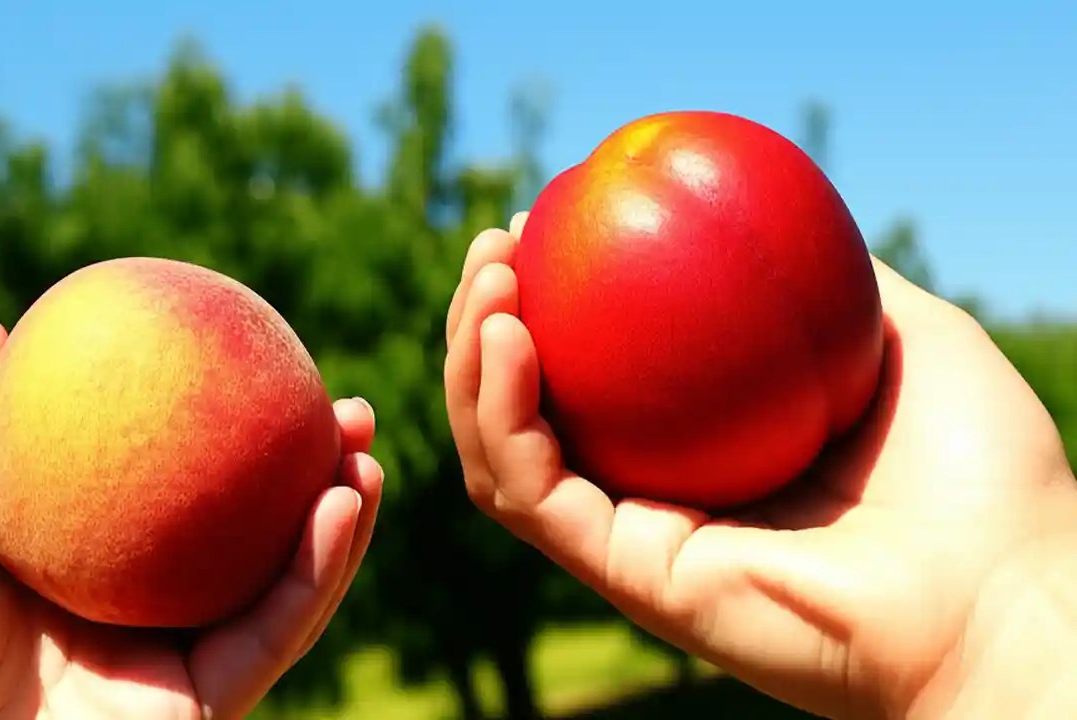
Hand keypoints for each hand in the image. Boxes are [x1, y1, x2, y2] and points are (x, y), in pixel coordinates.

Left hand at [0, 316, 383, 719]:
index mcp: (46, 577)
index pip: (146, 497)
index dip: (202, 440)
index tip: (244, 372)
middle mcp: (110, 624)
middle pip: (228, 541)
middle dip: (293, 478)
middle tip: (339, 410)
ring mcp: (152, 675)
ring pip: (269, 592)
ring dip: (332, 522)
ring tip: (364, 448)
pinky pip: (268, 638)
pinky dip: (317, 573)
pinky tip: (344, 502)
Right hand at [445, 213, 1076, 718]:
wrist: (1004, 590)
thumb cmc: (983, 472)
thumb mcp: (906, 333)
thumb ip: (836, 277)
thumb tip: (769, 205)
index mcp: (706, 453)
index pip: (596, 380)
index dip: (555, 304)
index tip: (546, 226)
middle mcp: (659, 497)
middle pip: (530, 412)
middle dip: (487, 324)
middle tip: (497, 246)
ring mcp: (637, 539)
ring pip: (505, 453)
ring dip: (471, 361)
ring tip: (489, 278)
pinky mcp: (629, 574)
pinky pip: (530, 490)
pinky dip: (499, 410)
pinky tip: (509, 334)